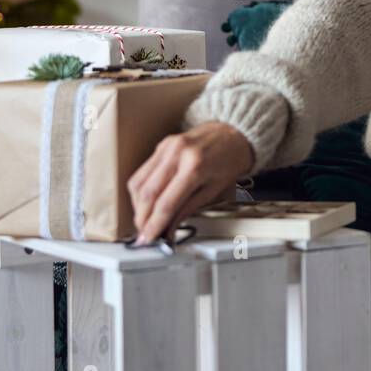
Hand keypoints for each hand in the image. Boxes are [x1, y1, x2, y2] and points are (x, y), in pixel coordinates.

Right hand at [127, 121, 255, 244]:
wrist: (233, 132)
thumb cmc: (230, 160)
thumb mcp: (215, 190)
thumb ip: (187, 209)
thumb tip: (168, 230)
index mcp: (195, 166)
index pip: (166, 203)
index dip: (154, 224)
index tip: (149, 239)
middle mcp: (177, 154)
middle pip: (147, 193)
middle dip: (142, 218)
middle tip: (144, 233)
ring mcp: (166, 147)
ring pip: (138, 183)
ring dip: (137, 206)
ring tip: (144, 220)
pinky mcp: (160, 145)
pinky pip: (141, 172)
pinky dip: (140, 191)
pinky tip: (146, 202)